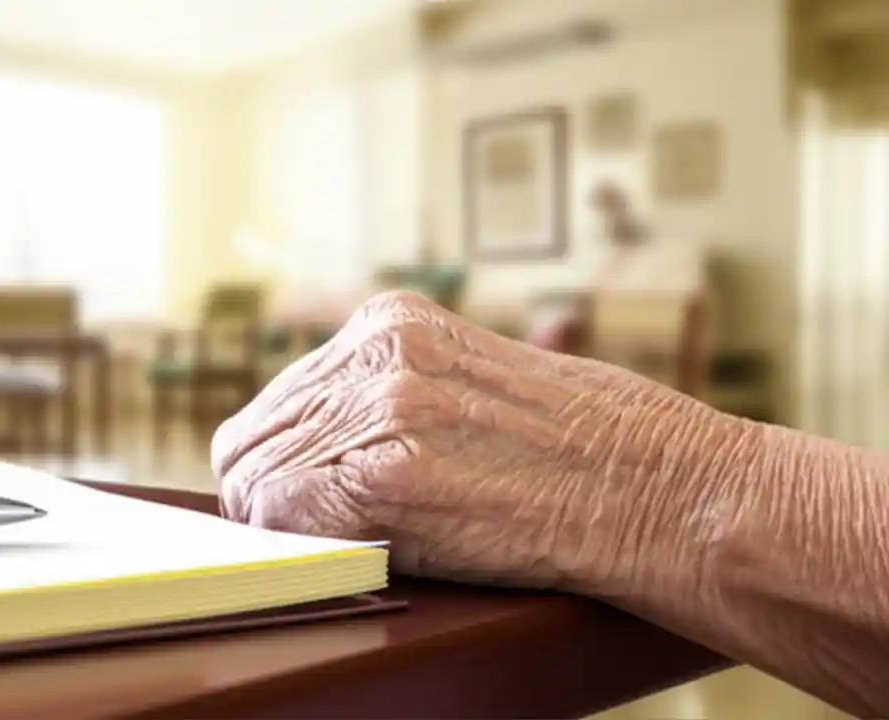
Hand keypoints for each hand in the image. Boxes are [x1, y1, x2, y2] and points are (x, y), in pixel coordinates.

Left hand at [212, 291, 743, 594]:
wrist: (670, 491)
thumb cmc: (592, 450)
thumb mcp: (478, 380)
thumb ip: (397, 395)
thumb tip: (320, 441)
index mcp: (391, 323)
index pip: (279, 401)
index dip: (279, 462)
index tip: (296, 502)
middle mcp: (374, 354)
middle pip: (252, 439)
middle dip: (270, 496)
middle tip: (310, 540)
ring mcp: (379, 411)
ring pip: (254, 482)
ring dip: (284, 528)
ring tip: (345, 550)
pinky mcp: (383, 481)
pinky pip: (279, 521)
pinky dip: (298, 551)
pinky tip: (350, 558)